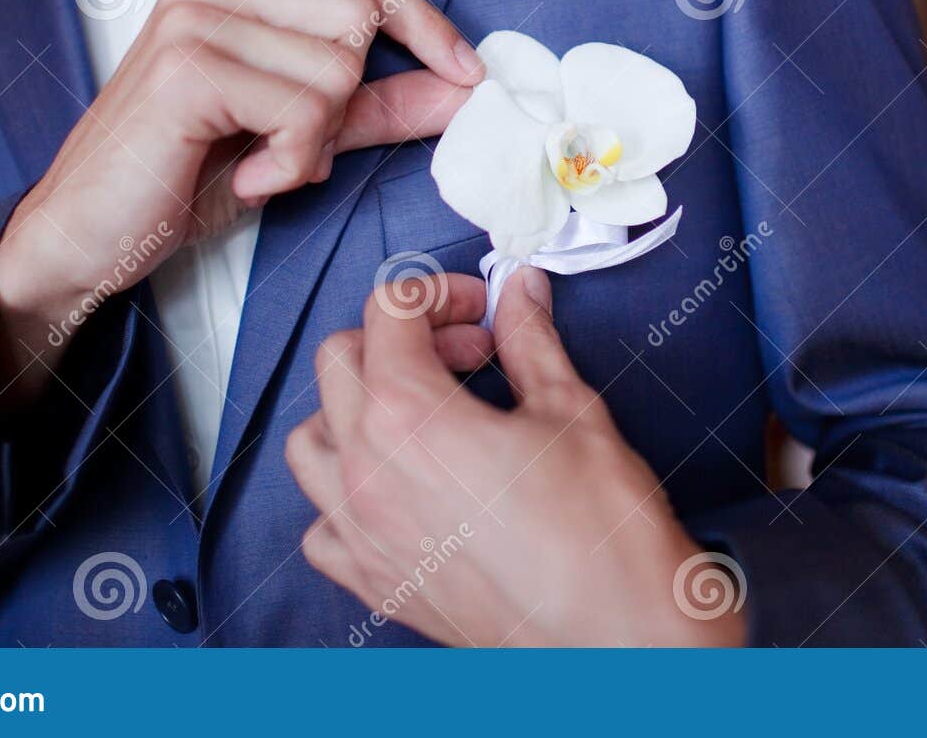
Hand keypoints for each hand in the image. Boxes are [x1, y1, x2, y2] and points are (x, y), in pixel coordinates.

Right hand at [0, 0, 483, 404]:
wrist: (83, 236)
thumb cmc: (183, 178)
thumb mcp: (297, 134)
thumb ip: (375, 103)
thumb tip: (464, 87)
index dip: (426, 24)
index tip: (468, 75)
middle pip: (360, 14)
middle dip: (352, 100)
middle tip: (298, 149)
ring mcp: (196, 18)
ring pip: (338, 71)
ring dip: (315, 143)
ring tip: (261, 166)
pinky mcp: (189, 68)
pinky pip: (303, 111)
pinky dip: (291, 164)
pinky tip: (246, 180)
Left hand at [284, 267, 748, 646]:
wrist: (616, 634)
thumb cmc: (600, 531)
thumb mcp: (570, 408)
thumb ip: (530, 339)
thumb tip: (520, 293)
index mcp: (410, 414)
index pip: (389, 312)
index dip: (439, 294)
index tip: (481, 310)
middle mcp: (367, 470)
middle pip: (340, 362)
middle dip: (399, 339)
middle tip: (467, 354)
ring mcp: (361, 531)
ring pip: (310, 441)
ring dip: (355, 408)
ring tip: (420, 412)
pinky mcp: (374, 580)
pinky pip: (322, 525)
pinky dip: (345, 495)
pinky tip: (400, 488)